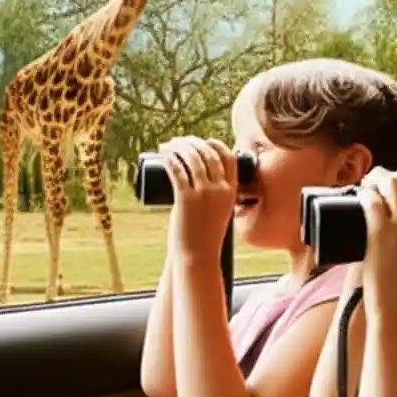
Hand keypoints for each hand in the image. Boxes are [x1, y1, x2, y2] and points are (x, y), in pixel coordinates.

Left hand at [160, 136, 237, 263]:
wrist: (198, 256)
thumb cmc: (205, 237)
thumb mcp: (219, 213)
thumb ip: (215, 200)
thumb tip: (201, 184)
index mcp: (231, 192)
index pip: (228, 158)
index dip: (216, 144)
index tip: (204, 140)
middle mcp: (220, 189)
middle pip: (208, 154)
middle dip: (192, 142)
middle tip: (179, 141)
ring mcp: (203, 194)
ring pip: (192, 159)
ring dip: (179, 147)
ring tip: (168, 145)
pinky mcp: (186, 199)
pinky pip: (178, 171)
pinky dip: (170, 157)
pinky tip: (165, 151)